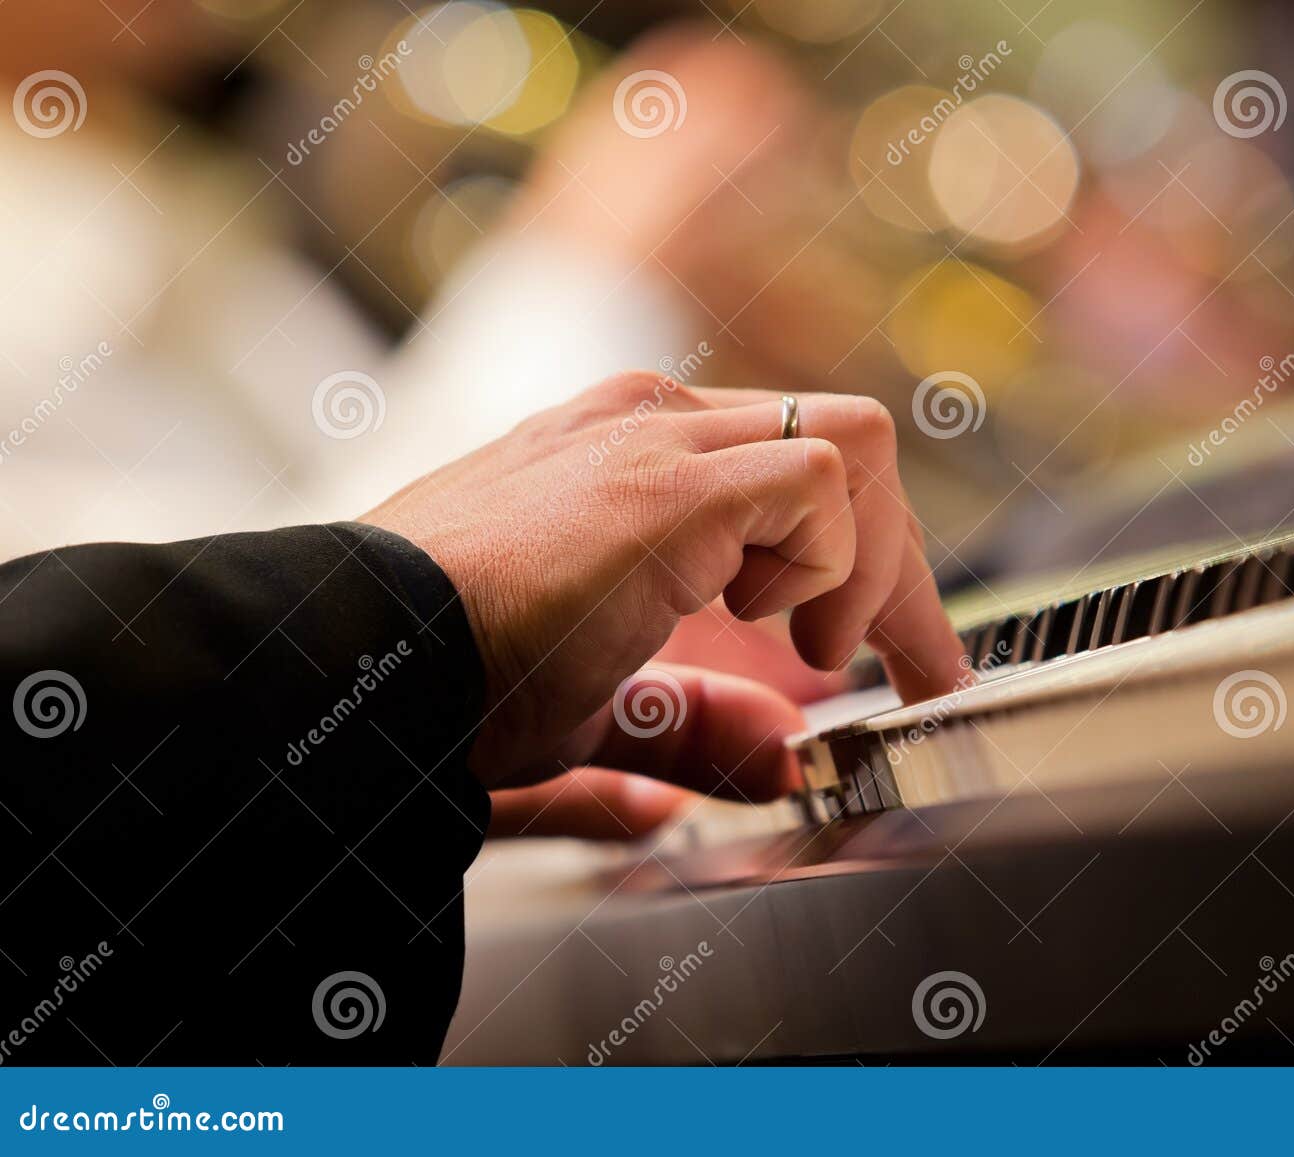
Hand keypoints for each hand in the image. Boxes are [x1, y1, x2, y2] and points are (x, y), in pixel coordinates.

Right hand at [362, 372, 962, 796]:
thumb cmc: (435, 684)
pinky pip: (823, 480)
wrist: (349, 667)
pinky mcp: (669, 481)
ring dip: (866, 560)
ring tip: (818, 648)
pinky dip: (830, 567)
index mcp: (626, 461)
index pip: (791, 475)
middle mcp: (651, 428)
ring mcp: (660, 441)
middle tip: (917, 668)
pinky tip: (768, 626)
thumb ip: (691, 728)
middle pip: (842, 452)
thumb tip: (781, 755)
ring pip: (852, 447)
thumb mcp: (593, 715)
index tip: (892, 652)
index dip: (863, 563)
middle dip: (898, 569)